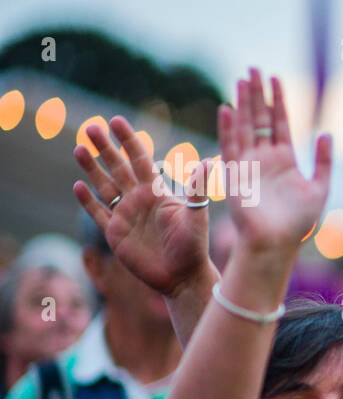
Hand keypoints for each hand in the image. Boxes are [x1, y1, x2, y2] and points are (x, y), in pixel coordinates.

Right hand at [73, 119, 213, 297]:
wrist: (183, 277)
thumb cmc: (194, 247)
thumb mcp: (196, 217)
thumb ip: (198, 190)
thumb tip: (208, 161)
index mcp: (158, 192)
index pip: (140, 160)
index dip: (128, 141)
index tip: (116, 120)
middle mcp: (140, 200)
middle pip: (118, 168)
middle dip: (105, 148)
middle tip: (90, 127)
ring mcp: (126, 215)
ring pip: (105, 186)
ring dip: (92, 168)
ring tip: (78, 148)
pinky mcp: (115, 234)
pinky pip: (99, 214)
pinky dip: (88, 201)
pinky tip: (78, 186)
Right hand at [218, 69, 330, 253]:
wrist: (275, 243)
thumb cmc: (298, 222)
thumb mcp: (320, 188)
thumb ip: (323, 161)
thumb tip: (327, 132)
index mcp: (285, 160)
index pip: (281, 123)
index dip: (279, 101)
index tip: (277, 78)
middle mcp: (265, 158)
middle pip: (261, 119)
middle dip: (258, 94)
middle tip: (255, 69)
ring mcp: (248, 164)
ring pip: (245, 127)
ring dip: (243, 104)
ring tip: (242, 79)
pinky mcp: (235, 174)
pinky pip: (230, 146)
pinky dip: (229, 128)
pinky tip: (228, 109)